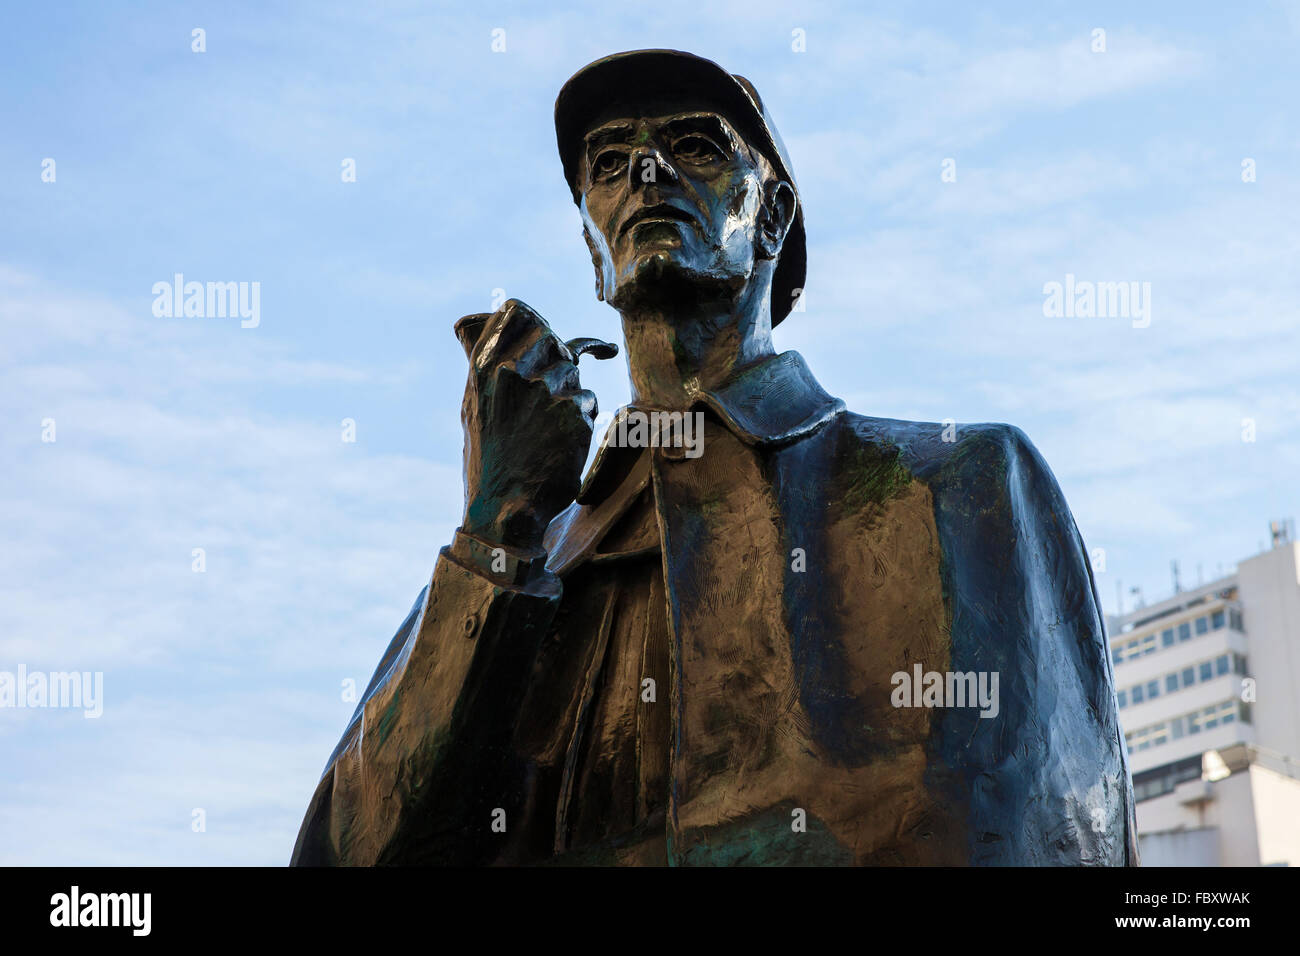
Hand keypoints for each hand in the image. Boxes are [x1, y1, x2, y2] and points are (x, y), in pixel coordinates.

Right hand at [454, 299, 614, 552]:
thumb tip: (471, 319)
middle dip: (559, 362)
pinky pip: (588, 400)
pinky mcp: (574, 414)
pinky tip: (559, 442)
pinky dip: (580, 420)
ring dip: (569, 396)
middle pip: (555, 340)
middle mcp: (514, 372)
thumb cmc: (490, 456)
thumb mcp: (472, 402)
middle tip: (550, 393)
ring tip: (546, 428)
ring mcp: (546, 392)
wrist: (504, 507)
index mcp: (484, 365)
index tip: (544, 337)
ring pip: (575, 373)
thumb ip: (481, 359)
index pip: (518, 311)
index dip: (536, 323)